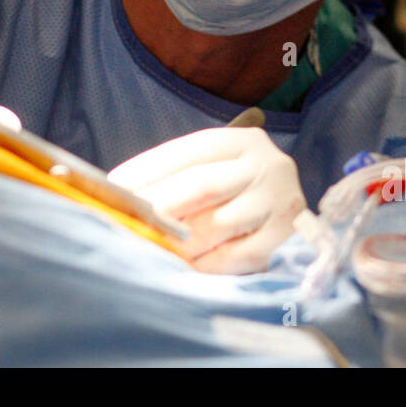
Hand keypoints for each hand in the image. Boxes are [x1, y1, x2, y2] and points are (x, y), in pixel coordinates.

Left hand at [109, 126, 306, 273]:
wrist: (291, 209)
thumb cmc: (238, 188)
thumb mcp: (218, 168)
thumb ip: (180, 176)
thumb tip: (124, 192)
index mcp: (243, 141)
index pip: (188, 151)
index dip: (148, 168)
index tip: (115, 186)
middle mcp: (267, 165)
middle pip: (202, 185)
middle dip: (158, 204)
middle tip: (128, 219)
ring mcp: (279, 201)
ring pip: (216, 223)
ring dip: (177, 239)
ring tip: (150, 245)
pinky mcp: (284, 237)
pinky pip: (236, 255)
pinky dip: (205, 263)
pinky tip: (183, 265)